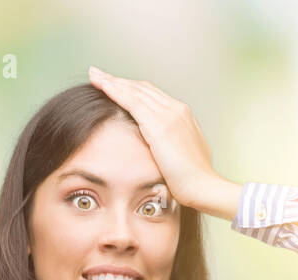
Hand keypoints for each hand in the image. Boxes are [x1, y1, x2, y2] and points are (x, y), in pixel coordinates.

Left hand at [86, 66, 234, 215]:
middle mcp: (176, 109)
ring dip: (112, 81)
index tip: (114, 86)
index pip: (152, 96)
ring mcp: (169, 114)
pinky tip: (102, 86)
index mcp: (182, 116)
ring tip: (94, 75)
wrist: (203, 186)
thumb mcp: (180, 158)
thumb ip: (170, 148)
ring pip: (135, 91)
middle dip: (118, 80)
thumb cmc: (192, 181)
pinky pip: (132, 101)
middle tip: (98, 74)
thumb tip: (160, 152)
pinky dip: (115, 91)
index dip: (131, 89)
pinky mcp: (159, 124)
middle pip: (142, 88)